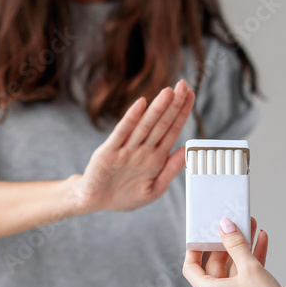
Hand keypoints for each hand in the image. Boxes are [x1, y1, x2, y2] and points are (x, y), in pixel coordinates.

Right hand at [71, 79, 194, 213]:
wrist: (95, 202)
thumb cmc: (124, 196)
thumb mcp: (154, 189)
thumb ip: (171, 170)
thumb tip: (188, 151)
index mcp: (155, 157)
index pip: (172, 130)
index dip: (182, 112)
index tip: (190, 95)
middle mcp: (142, 149)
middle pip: (161, 123)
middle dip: (174, 104)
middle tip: (183, 84)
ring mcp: (126, 149)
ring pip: (145, 125)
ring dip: (157, 108)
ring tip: (169, 91)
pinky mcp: (109, 152)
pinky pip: (122, 133)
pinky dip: (131, 119)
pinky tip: (140, 104)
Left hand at [183, 216, 285, 286]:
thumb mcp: (249, 268)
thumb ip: (236, 244)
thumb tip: (225, 225)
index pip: (191, 267)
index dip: (194, 248)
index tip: (202, 233)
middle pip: (214, 265)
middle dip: (226, 243)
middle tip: (234, 225)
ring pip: (232, 270)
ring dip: (242, 249)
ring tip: (251, 228)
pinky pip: (243, 279)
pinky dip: (251, 262)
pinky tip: (261, 242)